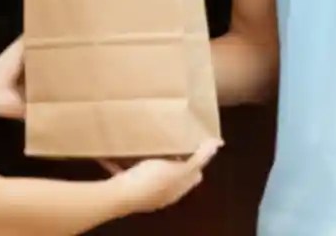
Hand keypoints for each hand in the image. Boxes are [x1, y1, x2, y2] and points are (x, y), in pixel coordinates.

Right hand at [106, 140, 221, 213]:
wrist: (118, 197)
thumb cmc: (151, 182)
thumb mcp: (180, 169)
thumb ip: (199, 158)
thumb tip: (217, 144)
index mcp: (178, 189)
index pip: (195, 175)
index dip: (196, 159)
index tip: (192, 141)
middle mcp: (163, 193)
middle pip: (174, 174)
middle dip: (173, 157)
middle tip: (172, 138)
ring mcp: (145, 191)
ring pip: (152, 173)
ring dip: (151, 159)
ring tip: (150, 141)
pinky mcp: (128, 188)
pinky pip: (129, 171)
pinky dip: (127, 161)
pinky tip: (123, 149)